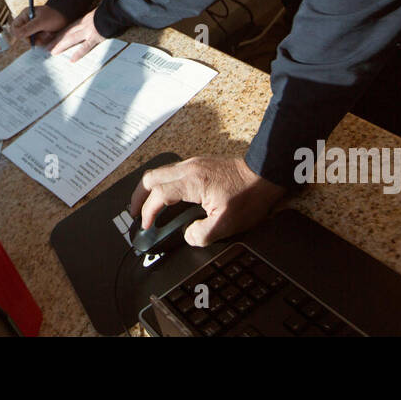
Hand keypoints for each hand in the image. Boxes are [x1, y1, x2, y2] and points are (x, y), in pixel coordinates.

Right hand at [10, 5, 66, 47]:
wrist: (68, 16)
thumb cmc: (55, 15)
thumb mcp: (41, 22)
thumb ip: (28, 28)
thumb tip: (16, 35)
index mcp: (25, 16)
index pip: (14, 28)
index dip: (19, 34)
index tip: (28, 37)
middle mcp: (28, 23)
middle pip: (22, 37)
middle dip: (32, 38)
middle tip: (44, 34)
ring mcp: (34, 29)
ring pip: (31, 41)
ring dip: (40, 40)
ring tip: (49, 33)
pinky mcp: (40, 35)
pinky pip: (38, 43)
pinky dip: (44, 41)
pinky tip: (51, 35)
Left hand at [47, 9, 104, 61]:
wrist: (115, 10)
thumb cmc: (108, 13)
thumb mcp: (96, 15)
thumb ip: (90, 21)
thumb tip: (88, 27)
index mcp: (83, 20)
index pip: (68, 28)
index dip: (59, 34)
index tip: (51, 39)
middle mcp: (83, 25)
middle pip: (67, 33)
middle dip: (56, 41)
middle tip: (46, 48)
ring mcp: (88, 31)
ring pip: (71, 39)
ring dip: (61, 45)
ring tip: (53, 52)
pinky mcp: (96, 36)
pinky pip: (86, 46)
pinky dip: (79, 53)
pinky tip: (72, 60)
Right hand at [129, 156, 285, 247]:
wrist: (266, 172)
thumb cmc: (250, 195)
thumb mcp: (227, 224)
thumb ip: (201, 234)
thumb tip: (188, 235)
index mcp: (192, 181)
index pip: (158, 195)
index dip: (148, 211)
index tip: (145, 225)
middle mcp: (189, 168)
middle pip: (151, 177)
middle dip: (138, 197)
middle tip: (135, 214)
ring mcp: (193, 163)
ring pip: (159, 172)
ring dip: (149, 189)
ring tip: (147, 207)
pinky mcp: (199, 164)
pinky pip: (171, 171)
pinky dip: (162, 184)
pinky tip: (167, 197)